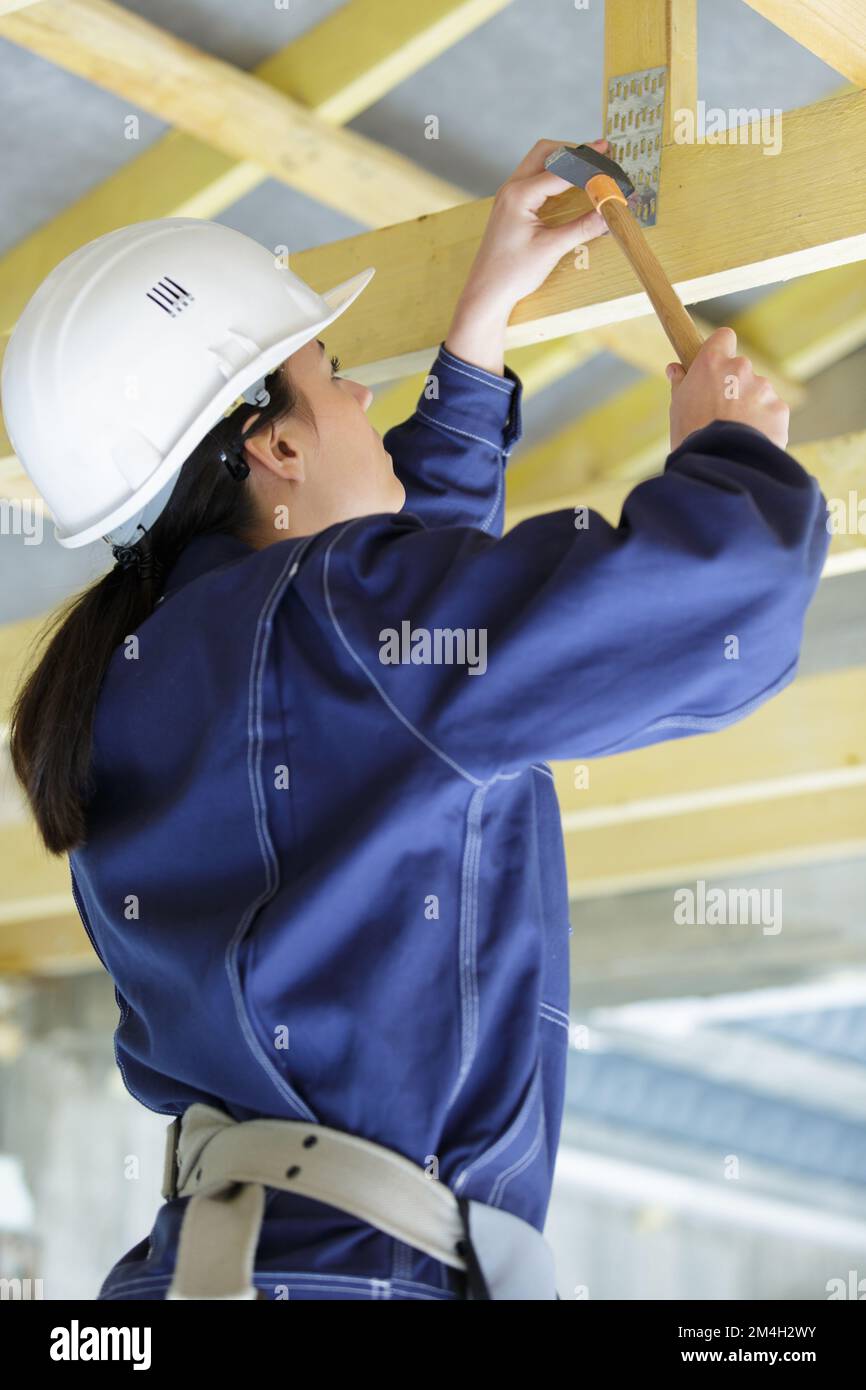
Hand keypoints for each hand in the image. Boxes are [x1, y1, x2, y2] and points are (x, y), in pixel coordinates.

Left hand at [455, 137, 610, 319]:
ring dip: (563, 161)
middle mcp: (511, 189)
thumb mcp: (551, 250)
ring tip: (588, 166)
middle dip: (574, 151)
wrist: (486, 292)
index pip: (560, 171)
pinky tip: (568, 185)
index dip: (588, 169)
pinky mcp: (510, 206)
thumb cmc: (511, 273)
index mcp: (519, 195)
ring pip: (538, 162)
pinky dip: (553, 176)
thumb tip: (607, 215)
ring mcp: (508, 196)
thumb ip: (581, 228)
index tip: (609, 170)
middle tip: (600, 153)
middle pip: (545, 152)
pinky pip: (533, 179)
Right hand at [667, 328, 790, 451]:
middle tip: (720, 413)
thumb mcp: (677, 407)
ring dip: (750, 407)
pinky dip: (764, 425)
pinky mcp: (779, 409)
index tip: (715, 366)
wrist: (719, 464)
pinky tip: (749, 442)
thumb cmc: (691, 435)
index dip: (720, 350)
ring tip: (735, 434)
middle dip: (734, 386)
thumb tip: (675, 369)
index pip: (724, 337)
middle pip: (741, 369)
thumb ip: (681, 383)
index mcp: (712, 362)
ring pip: (758, 392)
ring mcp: (763, 388)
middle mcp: (740, 368)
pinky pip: (771, 413)